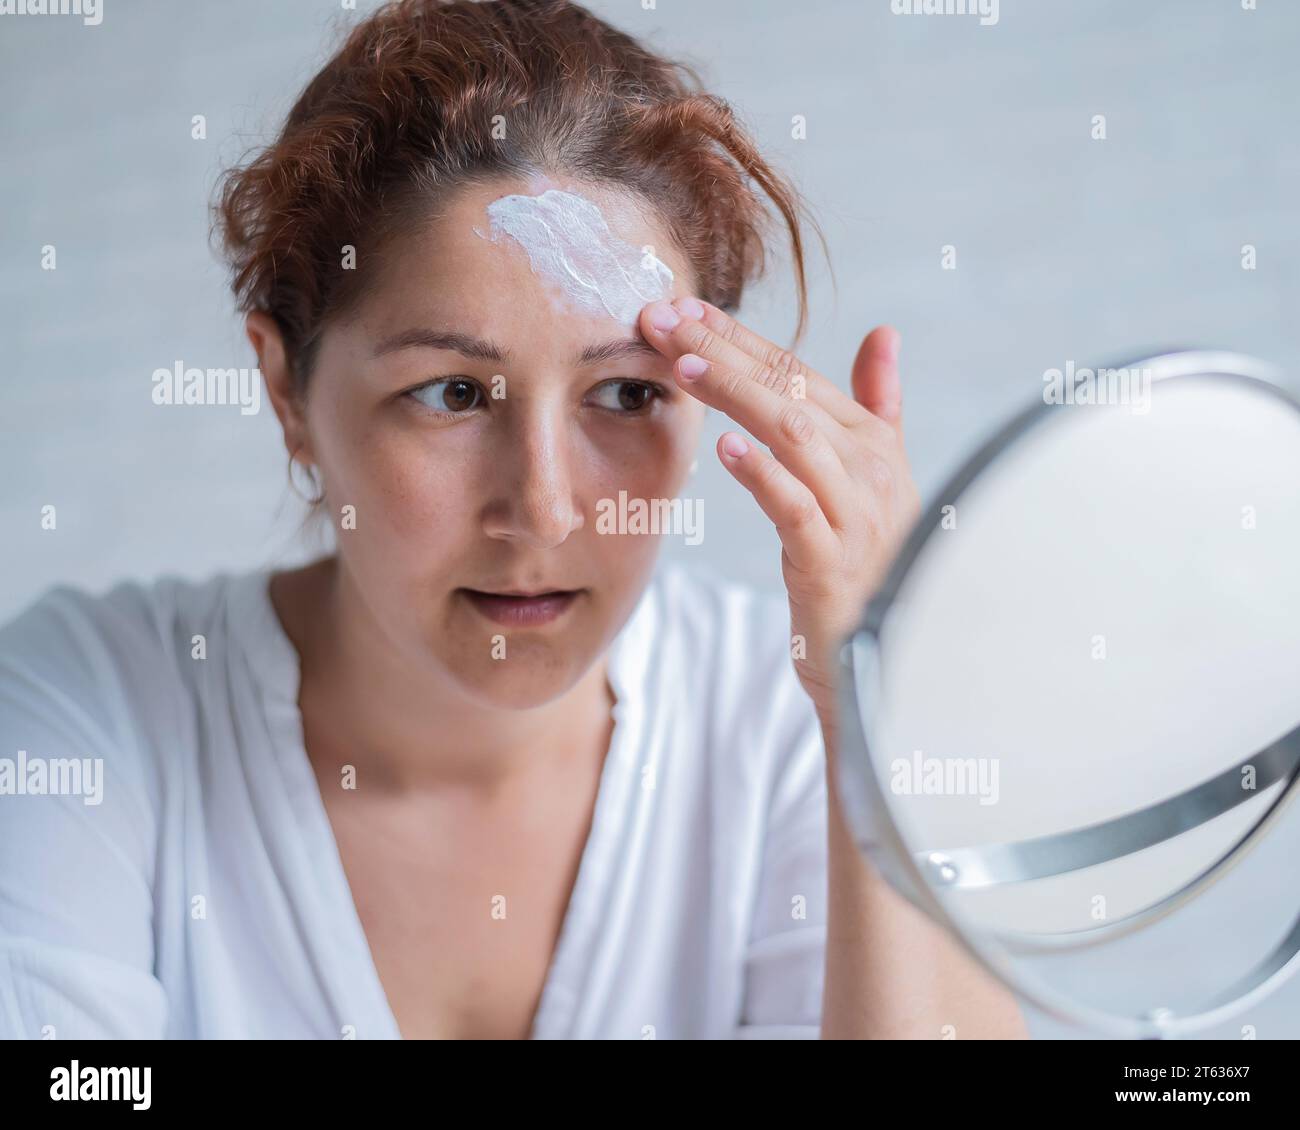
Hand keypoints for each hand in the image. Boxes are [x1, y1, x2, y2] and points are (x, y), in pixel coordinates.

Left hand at [639, 296, 921, 728]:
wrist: (886, 652)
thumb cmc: (868, 562)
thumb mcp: (872, 478)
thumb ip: (878, 404)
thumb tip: (883, 332)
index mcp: (868, 440)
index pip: (795, 370)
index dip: (736, 335)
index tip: (680, 306)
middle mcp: (866, 466)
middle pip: (787, 389)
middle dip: (720, 348)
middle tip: (660, 317)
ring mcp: (853, 512)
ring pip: (791, 434)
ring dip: (735, 393)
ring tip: (682, 364)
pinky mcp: (833, 560)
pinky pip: (795, 507)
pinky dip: (761, 472)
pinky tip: (724, 445)